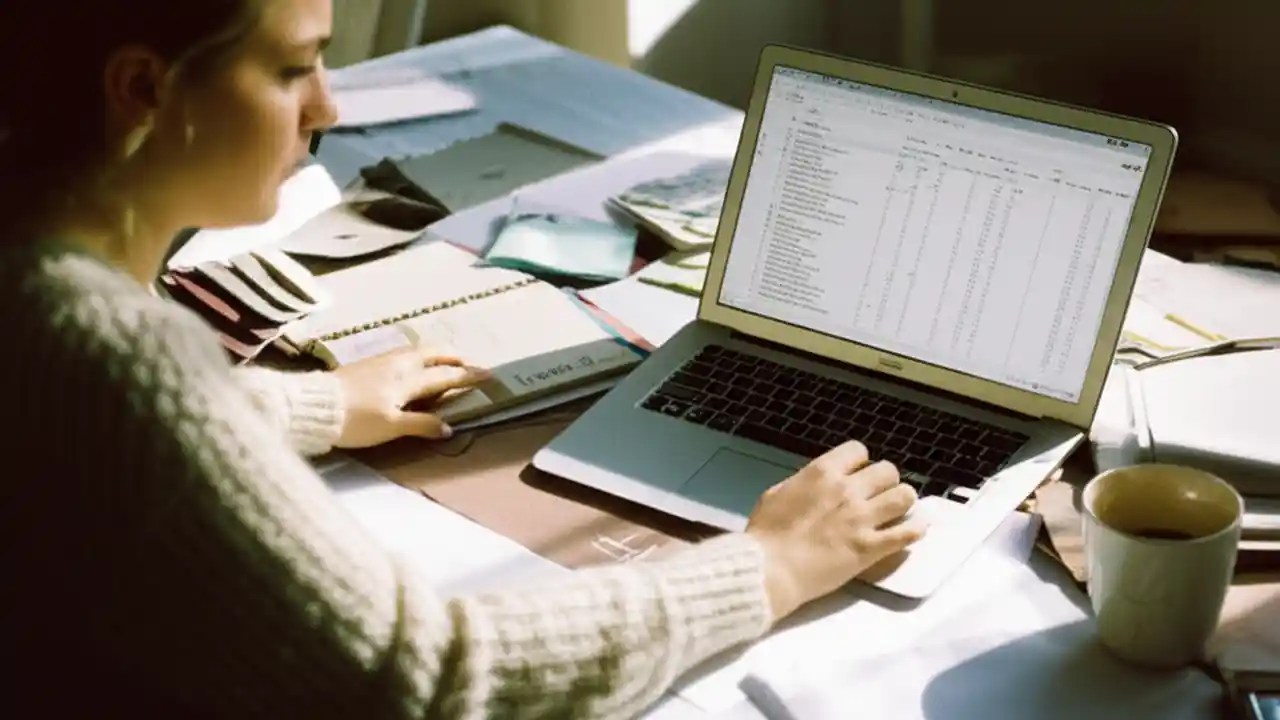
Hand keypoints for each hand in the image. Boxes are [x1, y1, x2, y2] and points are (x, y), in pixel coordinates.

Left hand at [331, 347, 490, 448]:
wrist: (313, 407)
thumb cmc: (355, 420)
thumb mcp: (391, 427)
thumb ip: (421, 424)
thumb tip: (448, 427)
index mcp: (408, 380)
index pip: (445, 376)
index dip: (467, 376)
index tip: (488, 374)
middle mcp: (398, 365)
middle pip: (432, 356)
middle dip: (453, 359)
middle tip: (468, 363)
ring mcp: (380, 362)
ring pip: (416, 352)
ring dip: (434, 354)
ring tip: (444, 359)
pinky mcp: (366, 365)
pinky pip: (402, 355)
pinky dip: (417, 357)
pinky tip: (410, 363)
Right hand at [746, 441, 924, 620]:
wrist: (769, 570)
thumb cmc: (765, 535)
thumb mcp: (775, 494)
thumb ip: (802, 484)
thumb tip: (814, 484)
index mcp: (822, 473)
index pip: (858, 451)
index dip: (860, 463)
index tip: (856, 474)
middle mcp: (847, 490)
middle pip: (887, 471)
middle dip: (884, 482)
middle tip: (878, 496)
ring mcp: (862, 519)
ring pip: (904, 496)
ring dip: (903, 502)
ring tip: (897, 511)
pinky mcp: (871, 548)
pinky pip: (908, 533)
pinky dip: (916, 529)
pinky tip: (917, 528)